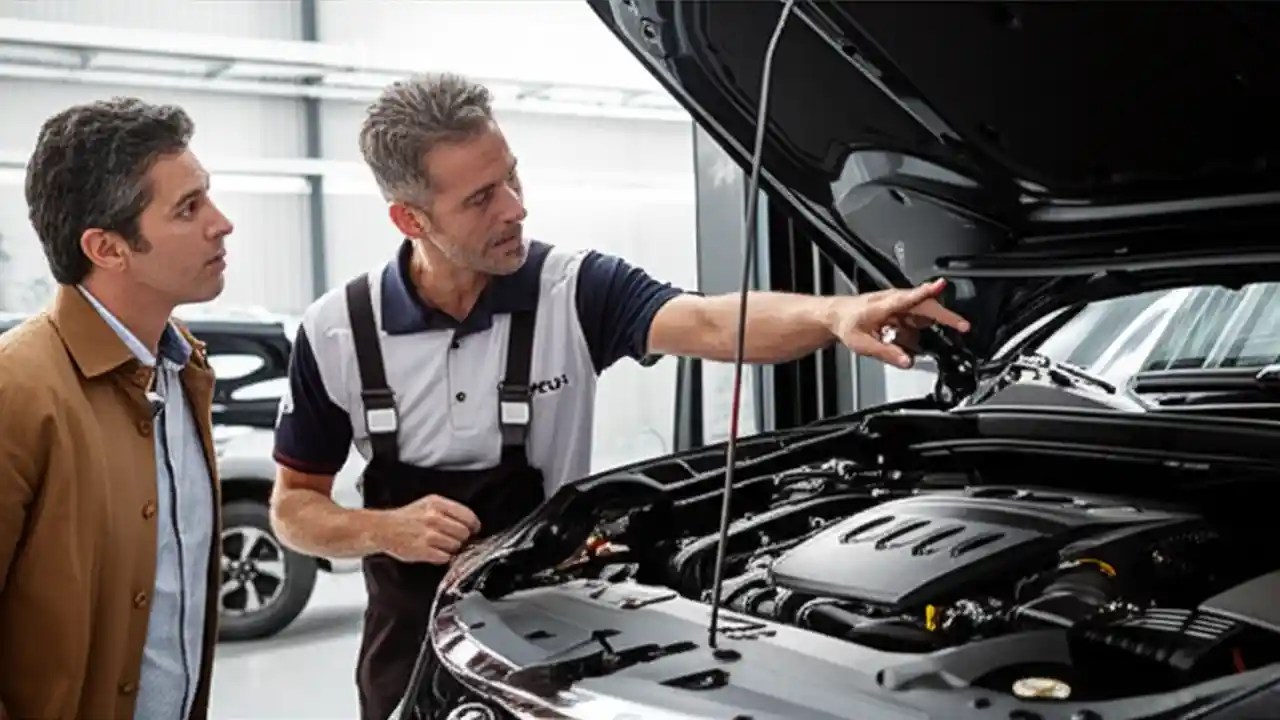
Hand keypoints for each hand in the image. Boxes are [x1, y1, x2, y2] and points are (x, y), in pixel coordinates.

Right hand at [377, 494, 480, 563]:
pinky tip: (437, 552)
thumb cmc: (407, 518)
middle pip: (464, 532)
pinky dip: (443, 557)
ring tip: (443, 546)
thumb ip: (448, 510)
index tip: (473, 530)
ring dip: (452, 549)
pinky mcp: (423, 550)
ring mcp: (428, 534)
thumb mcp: (428, 504)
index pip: (467, 515)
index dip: (473, 525)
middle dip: (462, 538)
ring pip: (456, 545)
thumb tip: (470, 523)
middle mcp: (433, 518)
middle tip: (456, 539)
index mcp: (437, 504)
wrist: (384, 528)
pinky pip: (445, 557)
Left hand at [828, 278, 969, 368]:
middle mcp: (895, 300)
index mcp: (885, 304)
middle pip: (926, 305)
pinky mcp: (900, 309)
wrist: (836, 316)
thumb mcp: (863, 344)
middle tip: (963, 326)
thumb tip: (907, 362)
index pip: (910, 297)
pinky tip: (894, 337)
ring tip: (892, 337)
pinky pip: (915, 320)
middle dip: (945, 316)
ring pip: (921, 315)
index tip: (941, 284)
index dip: (927, 290)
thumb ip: (887, 353)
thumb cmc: (847, 323)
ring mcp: (899, 303)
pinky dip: (912, 332)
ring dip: (918, 330)